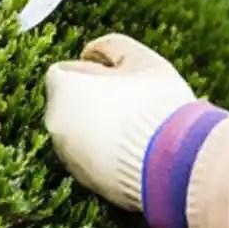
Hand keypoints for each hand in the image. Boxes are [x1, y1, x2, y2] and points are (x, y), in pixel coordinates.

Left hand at [44, 33, 196, 210]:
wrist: (171, 162)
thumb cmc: (157, 104)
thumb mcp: (141, 59)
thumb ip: (110, 45)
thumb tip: (91, 50)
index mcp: (64, 89)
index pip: (63, 73)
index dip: (90, 71)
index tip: (116, 78)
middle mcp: (56, 124)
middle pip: (70, 104)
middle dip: (92, 101)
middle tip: (131, 103)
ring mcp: (68, 156)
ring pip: (80, 133)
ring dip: (100, 128)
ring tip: (138, 129)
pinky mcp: (85, 182)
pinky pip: (91, 160)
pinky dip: (106, 154)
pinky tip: (137, 151)